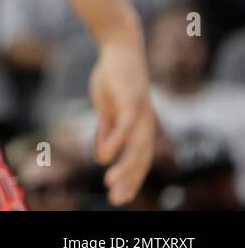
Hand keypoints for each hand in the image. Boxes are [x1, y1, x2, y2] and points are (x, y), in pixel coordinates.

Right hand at [89, 39, 156, 205]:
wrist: (118, 48)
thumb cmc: (113, 76)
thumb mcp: (106, 109)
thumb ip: (106, 132)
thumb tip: (102, 157)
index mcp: (140, 126)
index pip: (138, 159)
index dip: (129, 178)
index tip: (116, 195)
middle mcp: (146, 123)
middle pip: (142, 159)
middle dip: (129, 181)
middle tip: (116, 199)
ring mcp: (141, 113)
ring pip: (138, 148)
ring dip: (125, 168)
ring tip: (110, 183)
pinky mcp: (132, 101)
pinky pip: (127, 127)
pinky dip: (116, 143)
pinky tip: (105, 156)